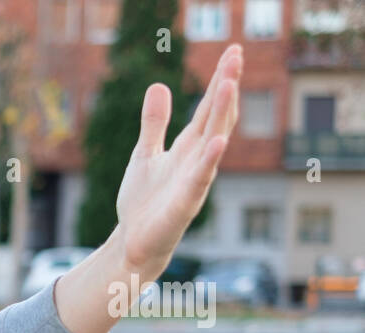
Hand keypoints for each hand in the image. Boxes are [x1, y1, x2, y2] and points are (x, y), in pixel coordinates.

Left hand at [113, 43, 243, 279]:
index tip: (232, 51)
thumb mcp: (145, 154)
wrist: (132, 244)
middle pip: (215, 119)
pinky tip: (216, 142)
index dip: (219, 81)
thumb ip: (154, 123)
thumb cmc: (143, 202)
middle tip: (236, 56)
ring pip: (212, 144)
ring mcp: (193, 183)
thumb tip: (159, 84)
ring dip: (221, 115)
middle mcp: (197, 162)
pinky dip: (208, 162)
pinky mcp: (183, 207)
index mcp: (189, 149)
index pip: (208, 109)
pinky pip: (198, 181)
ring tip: (229, 85)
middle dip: (225, 88)